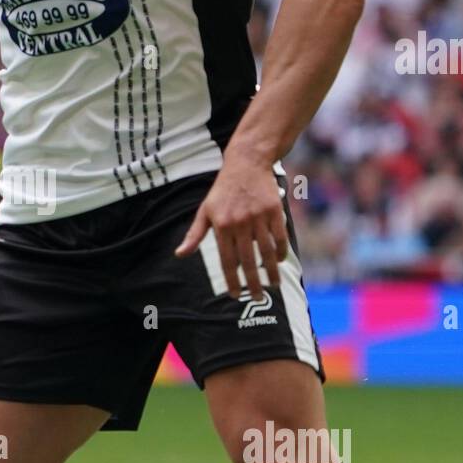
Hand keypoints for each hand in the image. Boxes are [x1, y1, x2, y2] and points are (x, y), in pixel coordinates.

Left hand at [174, 156, 287, 300]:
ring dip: (272, 271)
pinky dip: (282, 251)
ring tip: (273, 285)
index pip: (227, 260)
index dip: (231, 280)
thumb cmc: (222, 191)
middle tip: (259, 298)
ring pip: (267, 251)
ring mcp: (258, 217)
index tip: (236, 295)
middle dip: (253, 283)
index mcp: (221, 225)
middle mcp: (239, 223)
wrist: (246, 164)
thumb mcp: (205, 211)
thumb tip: (180, 254)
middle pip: (248, 260)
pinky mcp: (274, 210)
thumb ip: (194, 235)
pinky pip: (280, 236)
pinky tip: (281, 261)